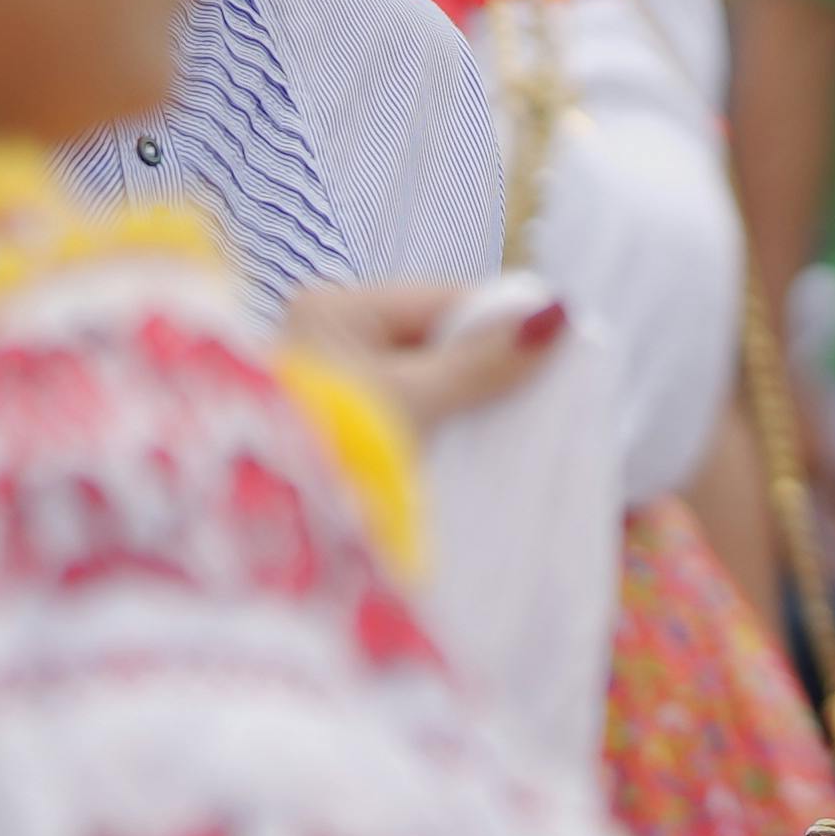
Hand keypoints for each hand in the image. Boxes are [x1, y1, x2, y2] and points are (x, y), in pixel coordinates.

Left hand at [285, 275, 567, 435]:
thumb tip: (557, 313)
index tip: (565, 352)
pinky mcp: (348, 421)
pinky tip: (475, 445)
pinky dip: (446, 423)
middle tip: (548, 395)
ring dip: (473, 398)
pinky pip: (416, 406)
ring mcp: (338, 378)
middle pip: (443, 336)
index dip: (509, 325)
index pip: (449, 300)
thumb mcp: (414, 402)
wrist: (269, 536)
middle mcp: (332, 332)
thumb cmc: (331, 454)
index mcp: (337, 308)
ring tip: (517, 425)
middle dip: (492, 364)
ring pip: (434, 374)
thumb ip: (483, 361)